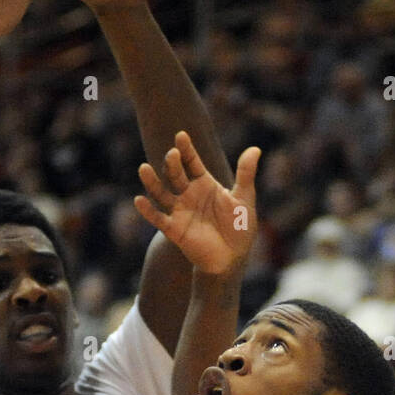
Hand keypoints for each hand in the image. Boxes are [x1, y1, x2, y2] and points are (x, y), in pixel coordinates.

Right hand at [135, 132, 260, 275]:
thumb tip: (256, 149)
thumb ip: (245, 175)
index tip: (181, 136)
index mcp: (204, 183)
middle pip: (175, 174)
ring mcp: (180, 211)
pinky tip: (139, 200)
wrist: (232, 258)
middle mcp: (188, 194)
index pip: (192, 162)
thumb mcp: (244, 199)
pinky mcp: (174, 229)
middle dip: (173, 163)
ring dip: (152, 182)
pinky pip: (159, 219)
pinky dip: (148, 211)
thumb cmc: (239, 228)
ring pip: (161, 193)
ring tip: (143, 169)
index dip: (186, 149)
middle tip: (172, 154)